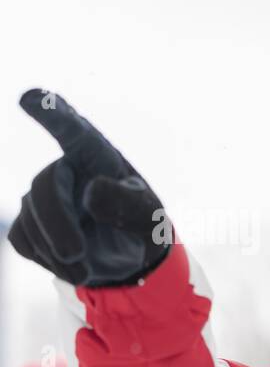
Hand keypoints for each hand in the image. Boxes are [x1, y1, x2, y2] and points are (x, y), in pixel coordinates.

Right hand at [7, 89, 170, 286]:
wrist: (129, 257)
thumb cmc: (141, 224)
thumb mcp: (148, 217)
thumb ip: (127, 204)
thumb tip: (89, 193)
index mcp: (97, 157)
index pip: (74, 130)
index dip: (53, 113)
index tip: (34, 97)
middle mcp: (66, 170)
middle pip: (46, 188)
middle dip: (58, 225)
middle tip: (76, 254)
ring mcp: (44, 196)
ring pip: (32, 219)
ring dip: (58, 251)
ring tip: (87, 269)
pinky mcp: (30, 222)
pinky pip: (24, 240)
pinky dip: (47, 260)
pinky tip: (73, 265)